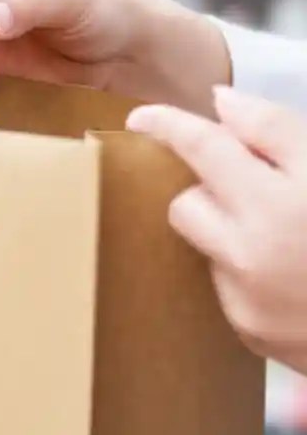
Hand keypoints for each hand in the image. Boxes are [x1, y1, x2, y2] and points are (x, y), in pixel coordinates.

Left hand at [128, 88, 306, 371]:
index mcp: (286, 205)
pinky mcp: (249, 331)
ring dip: (230, 230)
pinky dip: (250, 272)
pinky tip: (295, 275)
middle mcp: (256, 253)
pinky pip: (226, 285)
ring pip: (205, 244)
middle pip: (186, 202)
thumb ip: (279, 132)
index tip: (143, 115)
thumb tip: (221, 103)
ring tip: (288, 236)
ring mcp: (249, 298)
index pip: (204, 149)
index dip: (169, 125)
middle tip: (259, 187)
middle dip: (211, 189)